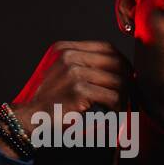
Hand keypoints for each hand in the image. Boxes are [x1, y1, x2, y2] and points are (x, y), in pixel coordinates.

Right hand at [10, 41, 132, 140]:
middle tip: (131, 95)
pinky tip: (110, 114)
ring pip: (118, 81)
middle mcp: (69, 56)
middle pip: (116, 62)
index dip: (123, 62)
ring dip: (123, 97)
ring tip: (118, 107)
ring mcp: (73, 72)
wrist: (32, 117)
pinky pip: (113, 97)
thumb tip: (124, 69)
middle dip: (128, 80)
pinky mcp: (79, 90)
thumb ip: (88, 66)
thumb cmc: (54, 101)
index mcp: (65, 49)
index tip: (129, 77)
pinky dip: (117, 108)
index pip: (106, 47)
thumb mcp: (66, 75)